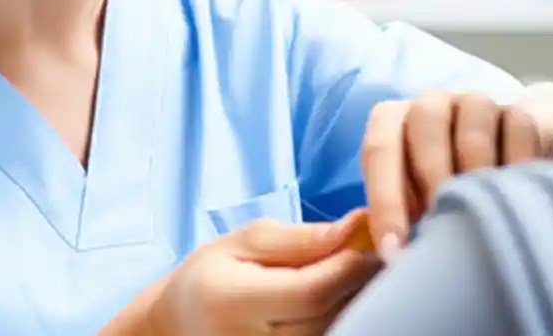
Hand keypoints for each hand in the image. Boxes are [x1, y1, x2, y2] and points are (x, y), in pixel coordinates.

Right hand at [146, 211, 380, 335]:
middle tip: (373, 250)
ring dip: (354, 301)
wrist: (180, 325)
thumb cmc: (210, 276)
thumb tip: (353, 227)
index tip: (369, 238)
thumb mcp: (244, 243)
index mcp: (233, 301)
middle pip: (329, 316)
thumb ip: (299, 239)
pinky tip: (337, 298)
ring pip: (334, 332)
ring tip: (351, 272)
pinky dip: (340, 318)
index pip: (310, 293)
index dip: (349, 267)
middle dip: (358, 281)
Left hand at [362, 85, 552, 261]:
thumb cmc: (438, 187)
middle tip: (442, 226)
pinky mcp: (518, 112)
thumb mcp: (411, 199)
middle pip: (425, 123)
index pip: (379, 148)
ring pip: (473, 127)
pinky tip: (517, 198)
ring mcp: (475, 103)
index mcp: (391, 120)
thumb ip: (398, 216)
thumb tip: (392, 255)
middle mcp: (430, 103)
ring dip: (476, 174)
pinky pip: (518, 128)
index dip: (384, 200)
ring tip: (480, 215)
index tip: (394, 248)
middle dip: (433, 178)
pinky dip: (517, 164)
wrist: (497, 159)